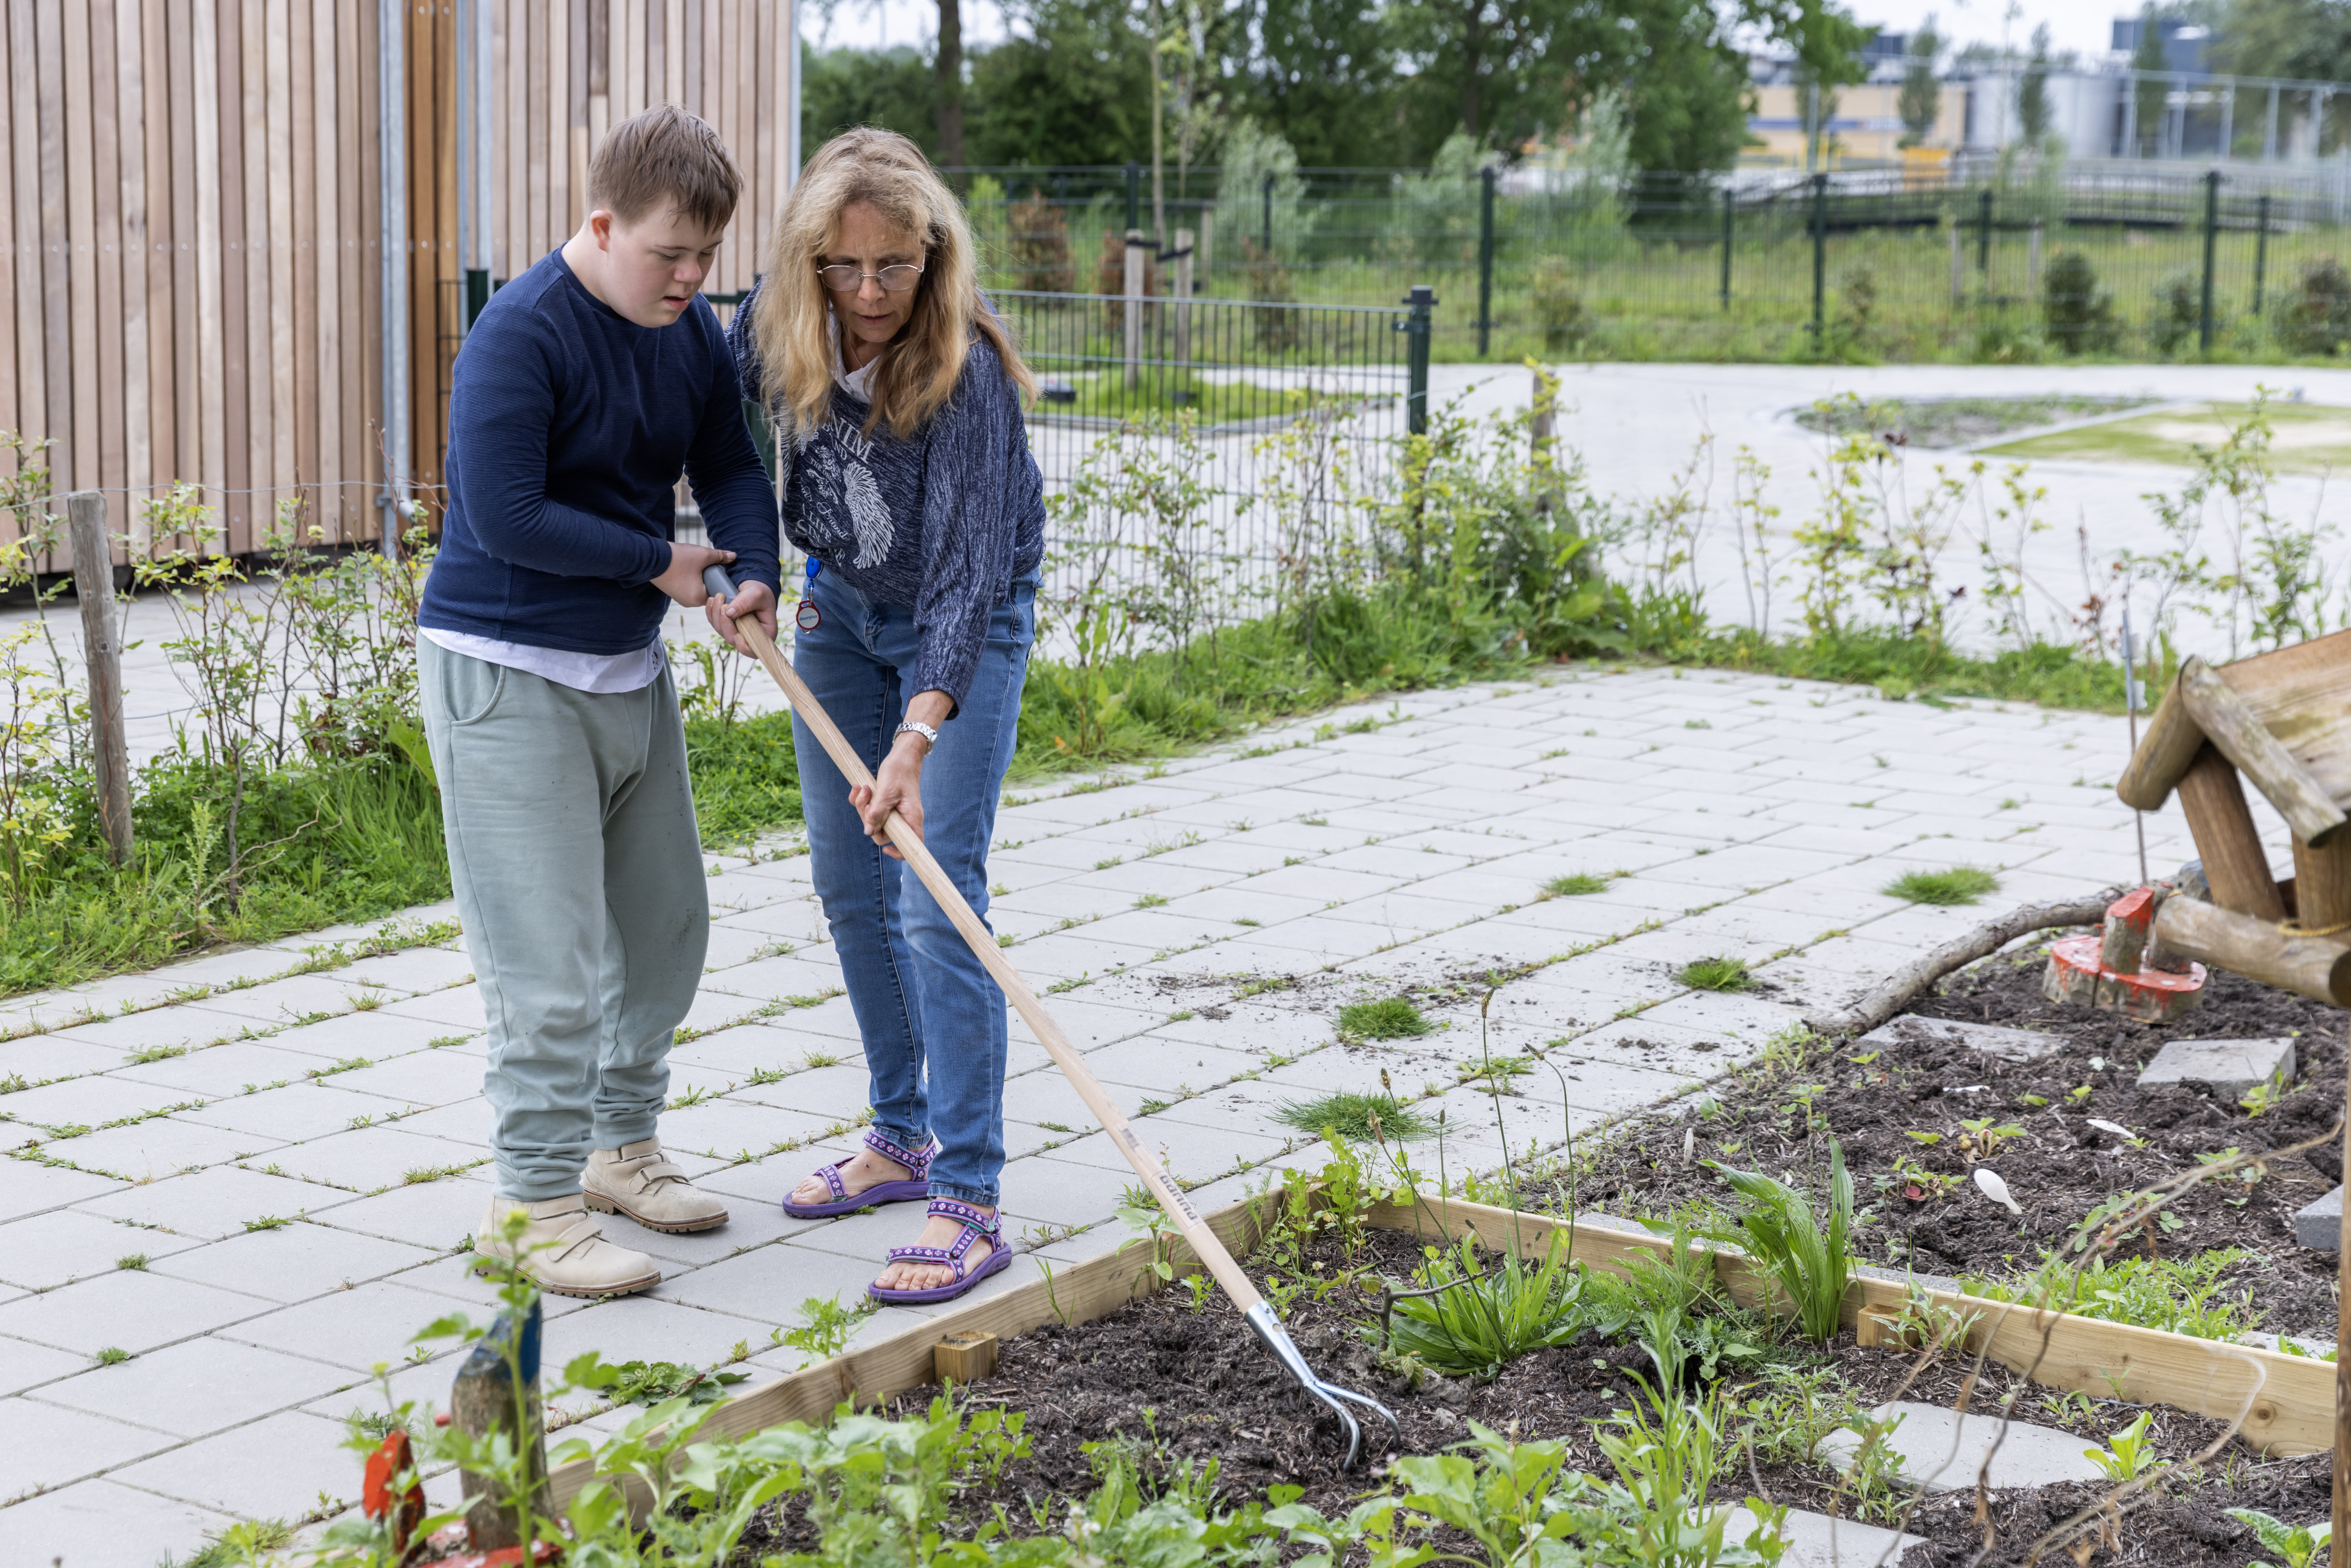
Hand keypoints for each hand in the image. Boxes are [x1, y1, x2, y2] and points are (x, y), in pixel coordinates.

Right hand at [652, 543, 736, 607]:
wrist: (650, 557)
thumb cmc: (677, 558)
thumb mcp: (703, 555)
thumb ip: (720, 556)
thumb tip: (733, 556)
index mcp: (698, 599)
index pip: (718, 595)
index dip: (722, 584)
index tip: (724, 573)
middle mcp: (689, 602)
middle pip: (708, 592)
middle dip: (712, 580)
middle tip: (714, 567)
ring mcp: (680, 598)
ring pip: (698, 589)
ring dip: (702, 579)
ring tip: (702, 566)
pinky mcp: (673, 591)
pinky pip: (689, 587)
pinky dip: (693, 579)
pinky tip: (692, 568)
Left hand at [704, 578, 776, 654]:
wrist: (753, 586)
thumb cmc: (760, 592)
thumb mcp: (756, 594)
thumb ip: (745, 603)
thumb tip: (729, 613)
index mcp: (764, 633)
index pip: (755, 649)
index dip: (744, 647)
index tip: (737, 636)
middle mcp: (750, 636)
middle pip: (733, 639)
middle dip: (725, 623)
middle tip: (723, 605)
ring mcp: (737, 632)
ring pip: (722, 631)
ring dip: (716, 614)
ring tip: (719, 596)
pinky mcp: (727, 626)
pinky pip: (715, 623)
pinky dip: (711, 612)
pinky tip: (711, 600)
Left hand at [849, 733, 927, 859]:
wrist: (902, 756)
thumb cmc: (899, 771)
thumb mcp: (887, 791)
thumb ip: (878, 813)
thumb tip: (868, 832)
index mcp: (911, 818)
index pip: (911, 846)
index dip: (898, 852)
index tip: (885, 848)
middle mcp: (904, 818)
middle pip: (883, 832)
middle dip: (868, 819)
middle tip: (865, 799)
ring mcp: (894, 812)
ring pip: (874, 821)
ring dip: (863, 806)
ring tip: (862, 789)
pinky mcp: (886, 805)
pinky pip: (871, 811)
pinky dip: (862, 801)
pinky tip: (859, 788)